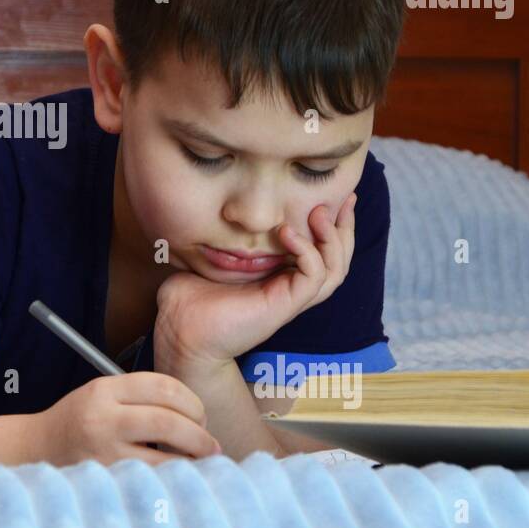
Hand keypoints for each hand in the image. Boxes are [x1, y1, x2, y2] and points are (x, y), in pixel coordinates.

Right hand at [35, 372, 221, 465]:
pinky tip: (179, 476)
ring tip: (201, 462)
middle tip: (211, 444)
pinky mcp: (106, 479)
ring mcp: (104, 452)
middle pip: (168, 421)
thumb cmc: (79, 419)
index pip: (163, 386)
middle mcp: (103, 418)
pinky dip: (172, 478)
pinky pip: (152, 480)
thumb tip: (196, 412)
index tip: (201, 415)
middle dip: (199, 434)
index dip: (192, 400)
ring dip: (191, 461)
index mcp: (105, 390)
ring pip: (164, 457)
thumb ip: (141, 395)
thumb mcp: (103, 393)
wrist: (37, 447)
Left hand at [154, 193, 357, 377]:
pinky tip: (287, 233)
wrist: (181, 332)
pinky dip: (308, 252)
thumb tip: (209, 214)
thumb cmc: (189, 300)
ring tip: (319, 212)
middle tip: (347, 198)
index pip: (318, 251)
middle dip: (344, 227)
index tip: (329, 195)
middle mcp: (289, 287)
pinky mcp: (284, 305)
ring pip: (334, 270)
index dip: (330, 225)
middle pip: (337, 259)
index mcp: (277, 277)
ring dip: (332, 238)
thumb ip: (217, 239)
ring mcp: (289, 298)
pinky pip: (313, 277)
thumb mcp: (206, 260)